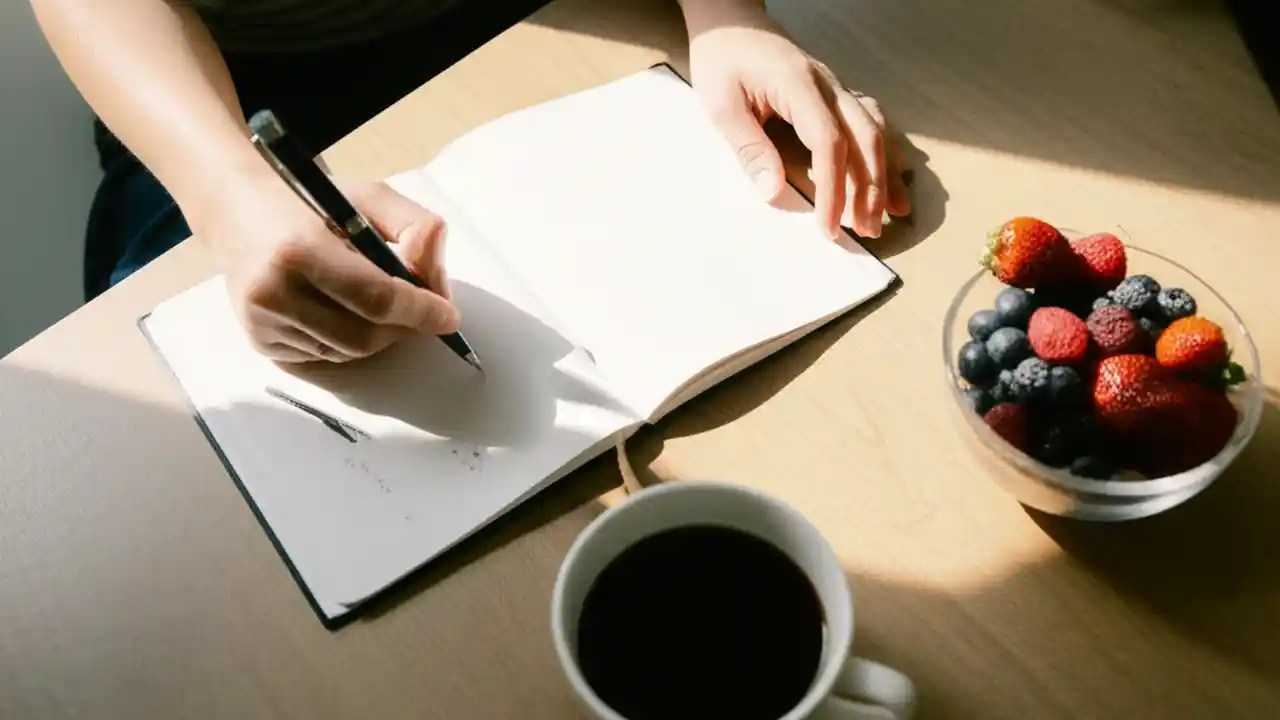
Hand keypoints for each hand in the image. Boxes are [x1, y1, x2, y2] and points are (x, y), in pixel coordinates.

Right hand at [189, 174, 459, 363]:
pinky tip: (339, 308)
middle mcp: (273, 293)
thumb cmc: (310, 205)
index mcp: (299, 250)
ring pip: (347, 352)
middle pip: (364, 336)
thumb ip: (412, 226)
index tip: (449, 317)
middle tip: (419, 310)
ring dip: (377, 334)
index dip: (420, 311)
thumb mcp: (366, 197)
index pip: (375, 297)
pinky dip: (347, 340)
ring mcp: (262, 324)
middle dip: (403, 328)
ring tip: (373, 301)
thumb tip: (437, 269)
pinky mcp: (259, 342)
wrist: (238, 214)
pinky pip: (325, 357)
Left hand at [684, 1, 909, 238]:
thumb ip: (748, 147)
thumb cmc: (722, 60)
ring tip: (892, 212)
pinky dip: (885, 151)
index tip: (829, 227)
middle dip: (870, 188)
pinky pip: (871, 120)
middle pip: (865, 138)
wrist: (730, 21)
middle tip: (868, 231)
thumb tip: (773, 191)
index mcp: (798, 85)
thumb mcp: (721, 105)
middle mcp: (828, 84)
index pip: (829, 143)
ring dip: (886, 172)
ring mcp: (837, 86)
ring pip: (876, 129)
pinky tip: (892, 176)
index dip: (833, 188)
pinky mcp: (836, 93)